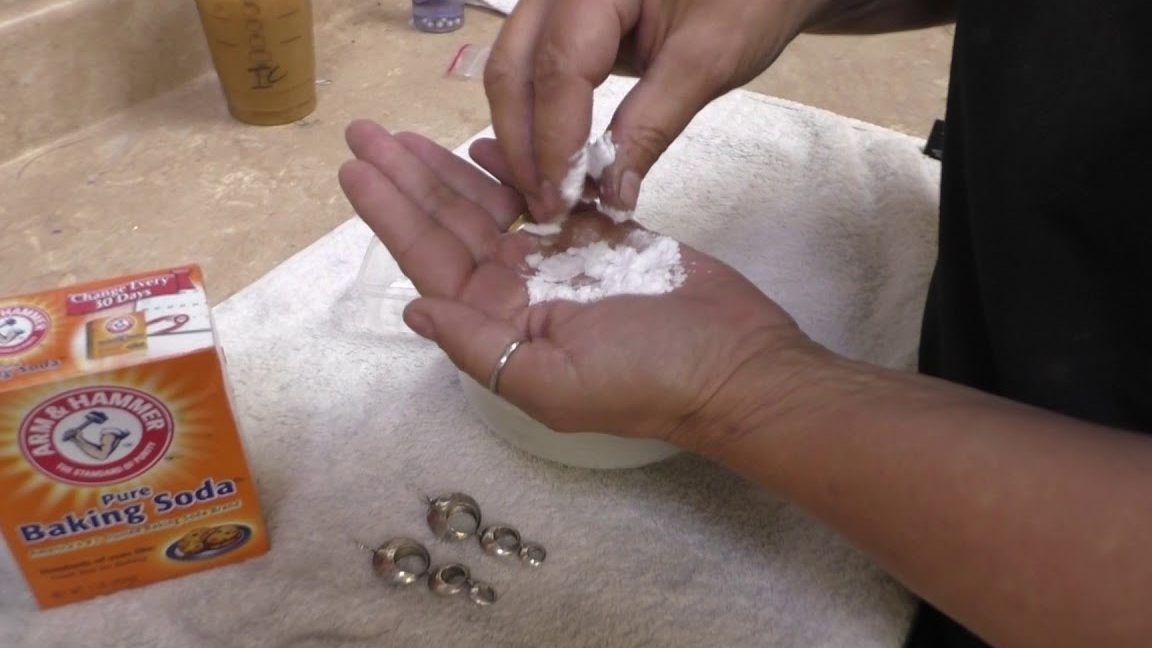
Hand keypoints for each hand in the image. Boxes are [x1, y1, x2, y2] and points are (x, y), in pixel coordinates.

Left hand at [338, 120, 821, 449]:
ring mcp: (560, 262)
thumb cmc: (647, 379)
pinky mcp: (601, 236)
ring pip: (492, 206)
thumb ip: (477, 346)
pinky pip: (548, 195)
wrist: (735, 365)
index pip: (432, 263)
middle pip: (451, 226)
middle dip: (408, 180)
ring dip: (452, 170)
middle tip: (367, 133)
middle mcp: (520, 292)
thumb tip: (413, 311)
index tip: (357, 169)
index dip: (392, 215)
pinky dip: (518, 169)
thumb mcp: (550, 379)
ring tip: (410, 135)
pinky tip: (489, 143)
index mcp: (501, 325)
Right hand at [484, 0, 816, 218]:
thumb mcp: (707, 60)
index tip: (562, 201)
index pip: (559, 68)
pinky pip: (530, 68)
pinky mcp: (561, 20)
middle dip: (523, 144)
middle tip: (545, 208)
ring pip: (512, 69)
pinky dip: (536, 117)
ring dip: (522, 136)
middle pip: (514, 67)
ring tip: (546, 193)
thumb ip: (651, 124)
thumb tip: (611, 196)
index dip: (556, 142)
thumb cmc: (749, 0)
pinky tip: (551, 160)